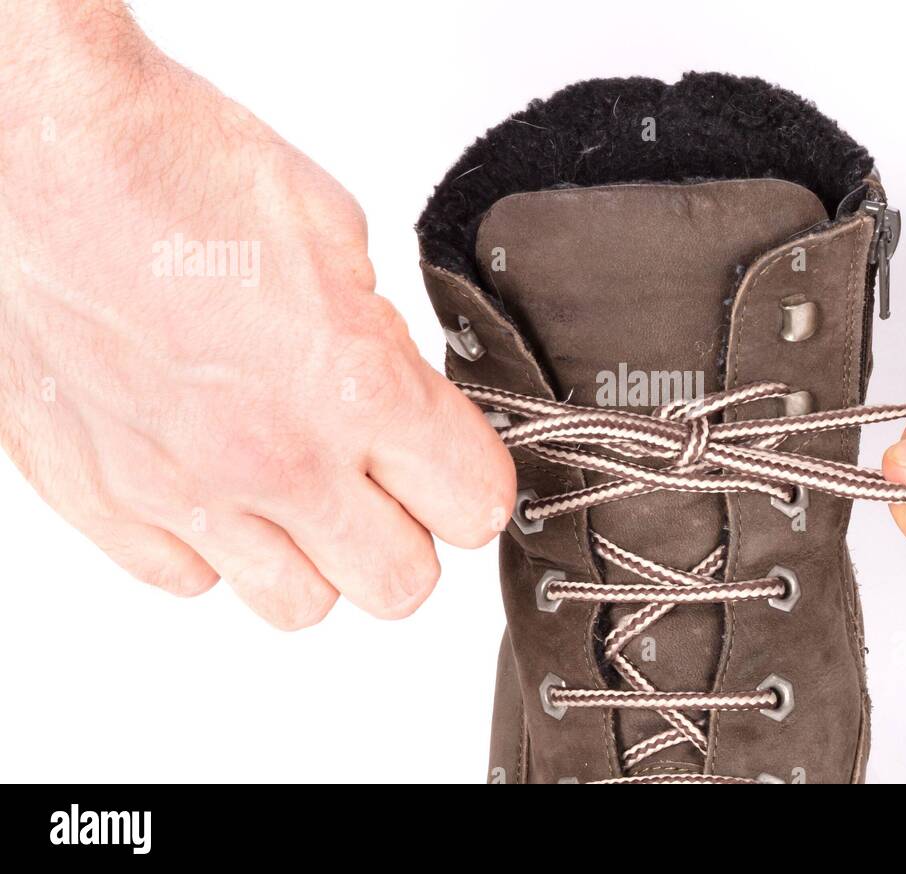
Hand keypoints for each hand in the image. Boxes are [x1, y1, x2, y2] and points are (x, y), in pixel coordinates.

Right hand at [0, 3, 513, 627]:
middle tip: (390, 485)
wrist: (35, 151)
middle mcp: (274, 460)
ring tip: (299, 489)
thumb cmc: (172, 166)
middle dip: (412, 536)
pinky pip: (188, 579)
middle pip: (400, 584)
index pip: (473, 504)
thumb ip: (380, 340)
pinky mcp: (102, 502)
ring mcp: (183, 493)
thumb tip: (395, 392)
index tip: (458, 465)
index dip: (474, 483)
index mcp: (354, 388)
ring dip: (317, 557)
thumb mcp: (335, 235)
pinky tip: (212, 480)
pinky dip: (213, 547)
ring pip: (299, 605)